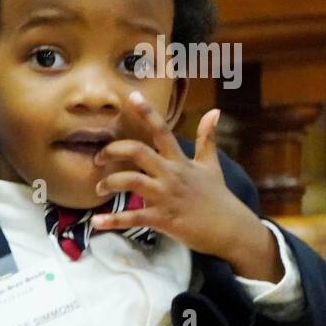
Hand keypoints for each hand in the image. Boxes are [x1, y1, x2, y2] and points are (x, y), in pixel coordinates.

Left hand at [91, 93, 280, 281]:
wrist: (229, 229)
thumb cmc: (216, 196)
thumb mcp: (211, 165)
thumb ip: (207, 139)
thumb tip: (214, 111)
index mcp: (180, 160)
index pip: (162, 131)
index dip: (147, 113)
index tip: (131, 97)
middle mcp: (170, 174)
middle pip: (138, 152)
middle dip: (113, 150)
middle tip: (98, 158)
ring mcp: (165, 196)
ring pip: (131, 181)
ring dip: (109, 183)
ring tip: (99, 188)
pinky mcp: (162, 218)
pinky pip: (133, 217)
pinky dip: (112, 220)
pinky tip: (96, 222)